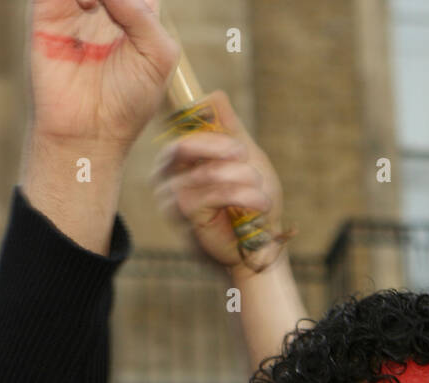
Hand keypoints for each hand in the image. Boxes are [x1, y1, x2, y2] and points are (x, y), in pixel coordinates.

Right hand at [29, 0, 178, 154]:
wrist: (91, 132)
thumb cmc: (130, 101)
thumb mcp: (158, 57)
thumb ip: (143, 15)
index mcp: (139, 10)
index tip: (137, 9)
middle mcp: (107, 4)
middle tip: (114, 7)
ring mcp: (75, 5)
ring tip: (97, 6)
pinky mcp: (47, 12)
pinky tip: (87, 5)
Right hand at [151, 90, 281, 269]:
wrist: (261, 241)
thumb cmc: (250, 201)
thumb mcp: (245, 157)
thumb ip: (230, 128)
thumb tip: (214, 94)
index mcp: (179, 157)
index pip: (183, 131)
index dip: (212, 136)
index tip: (240, 148)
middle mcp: (166, 175)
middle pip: (184, 146)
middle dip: (222, 150)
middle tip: (246, 158)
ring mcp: (170, 196)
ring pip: (207, 173)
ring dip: (243, 181)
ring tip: (261, 195)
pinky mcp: (183, 216)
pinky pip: (211, 194)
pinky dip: (242, 196)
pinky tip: (259, 205)